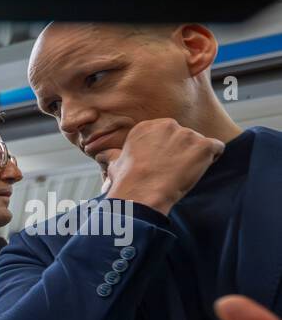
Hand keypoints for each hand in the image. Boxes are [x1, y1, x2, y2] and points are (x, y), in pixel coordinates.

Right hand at [103, 118, 223, 214]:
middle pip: (184, 137)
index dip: (166, 151)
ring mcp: (187, 134)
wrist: (140, 194)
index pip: (167, 134)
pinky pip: (217, 148)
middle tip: (171, 171)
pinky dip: (211, 160)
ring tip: (180, 174)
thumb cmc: (127, 181)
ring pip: (200, 144)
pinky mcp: (204, 145)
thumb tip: (101, 155)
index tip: (160, 165)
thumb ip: (114, 155)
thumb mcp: (115, 164)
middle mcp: (168, 125)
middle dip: (181, 152)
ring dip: (195, 158)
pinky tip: (195, 172)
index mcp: (147, 126)